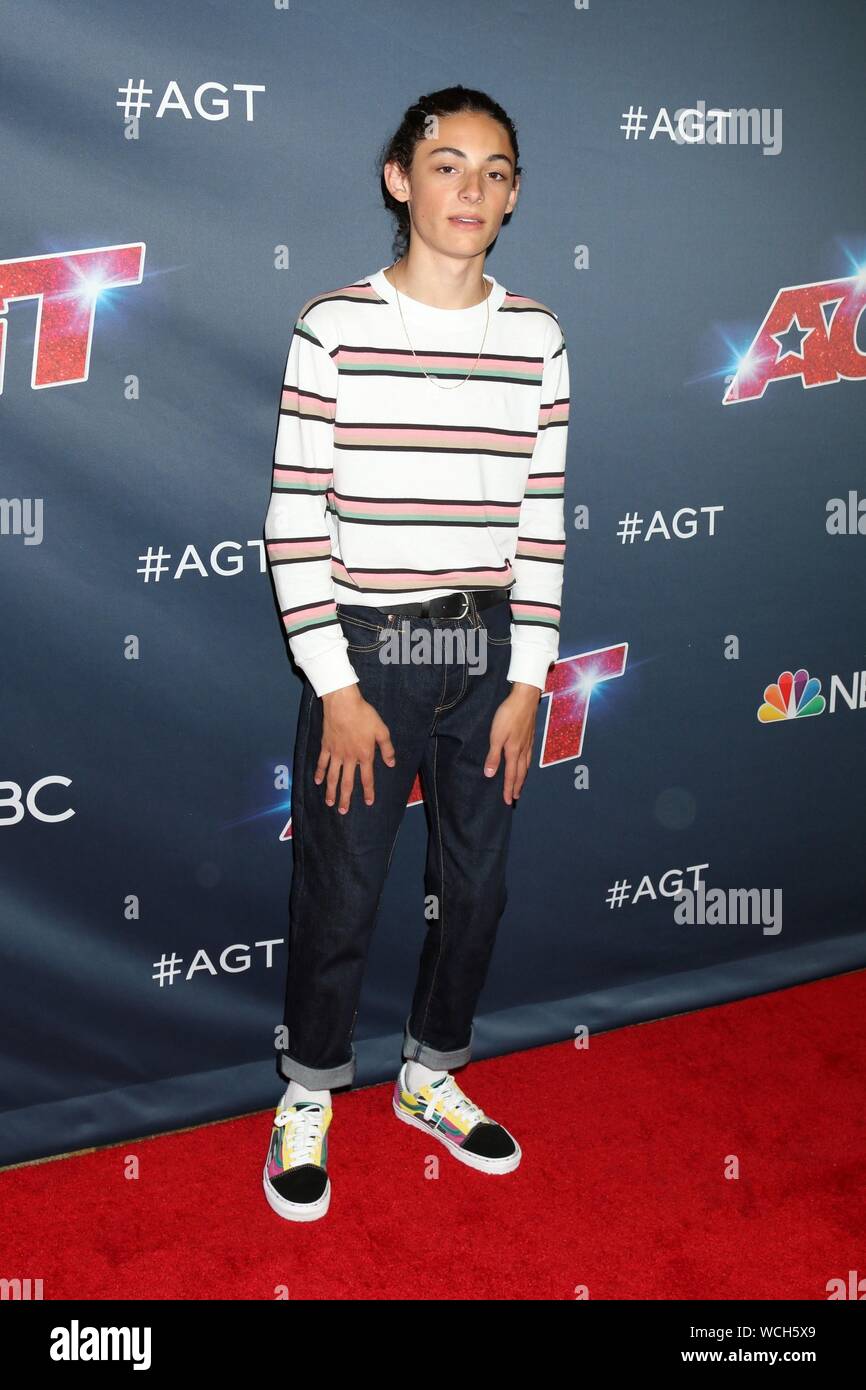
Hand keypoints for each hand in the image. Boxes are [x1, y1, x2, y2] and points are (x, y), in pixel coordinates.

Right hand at [315, 684, 395, 812]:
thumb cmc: (364, 715)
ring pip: (332, 776)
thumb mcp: (381, 730)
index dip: (368, 791)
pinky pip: (321, 762)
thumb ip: (387, 749)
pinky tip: (317, 781)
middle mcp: (349, 758)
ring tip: (329, 802)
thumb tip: (391, 763)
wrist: (343, 703)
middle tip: (343, 811)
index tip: (368, 802)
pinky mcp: (326, 746)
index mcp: (364, 755)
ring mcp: (335, 753)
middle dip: (345, 798)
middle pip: (347, 782)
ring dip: (331, 790)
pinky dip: (318, 772)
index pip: (367, 778)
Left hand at [483, 682, 541, 803]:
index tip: (507, 801)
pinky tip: (526, 762)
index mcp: (513, 752)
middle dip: (517, 787)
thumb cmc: (508, 715)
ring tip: (520, 785)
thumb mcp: (496, 735)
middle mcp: (523, 750)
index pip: (510, 775)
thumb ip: (493, 756)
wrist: (525, 698)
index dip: (508, 789)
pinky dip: (527, 765)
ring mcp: (528, 743)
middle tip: (515, 798)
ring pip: (526, 765)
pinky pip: (529, 756)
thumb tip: (490, 774)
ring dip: (523, 777)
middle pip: (520, 773)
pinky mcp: (530, 736)